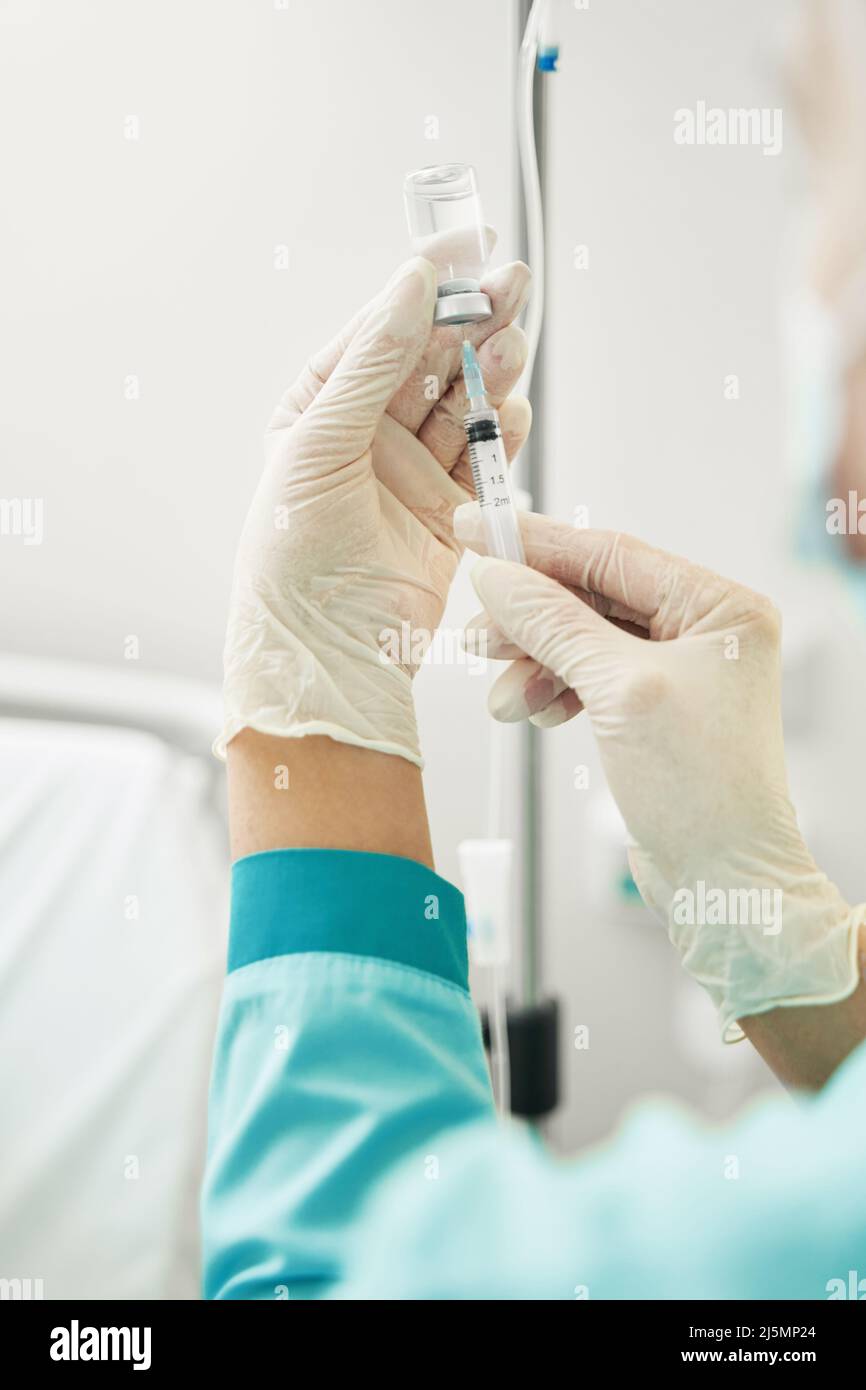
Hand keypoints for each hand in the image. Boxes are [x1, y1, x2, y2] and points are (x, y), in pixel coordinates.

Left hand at [219, 250, 530, 766]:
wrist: (325, 652)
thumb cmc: (292, 558)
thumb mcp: (319, 444)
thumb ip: (372, 363)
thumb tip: (410, 285)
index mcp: (319, 408)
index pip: (378, 330)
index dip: (421, 286)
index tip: (464, 246)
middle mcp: (367, 436)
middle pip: (430, 360)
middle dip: (470, 320)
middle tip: (512, 283)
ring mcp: (411, 474)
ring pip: (463, 404)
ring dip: (490, 370)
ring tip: (513, 341)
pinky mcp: (450, 513)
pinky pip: (484, 459)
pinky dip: (503, 431)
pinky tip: (515, 403)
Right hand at [456, 504, 863, 1037]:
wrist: (723, 883)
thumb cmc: (701, 790)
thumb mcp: (620, 690)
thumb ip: (554, 623)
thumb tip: (496, 575)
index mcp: (719, 607)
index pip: (611, 554)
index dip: (536, 543)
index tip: (474, 527)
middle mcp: (703, 630)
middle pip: (591, 596)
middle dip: (530, 616)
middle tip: (476, 628)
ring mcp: (678, 670)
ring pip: (581, 639)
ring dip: (534, 662)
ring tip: (504, 695)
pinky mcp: (652, 709)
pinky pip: (586, 677)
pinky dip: (552, 690)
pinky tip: (534, 711)